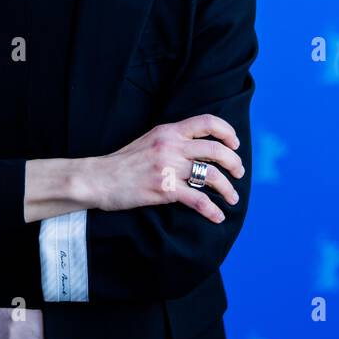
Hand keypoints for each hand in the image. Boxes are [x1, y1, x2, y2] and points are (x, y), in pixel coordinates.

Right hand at [88, 114, 243, 222]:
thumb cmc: (124, 162)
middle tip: (239, 173)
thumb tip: (199, 146)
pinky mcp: (164, 189)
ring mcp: (168, 168)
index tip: (235, 143)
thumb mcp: (150, 140)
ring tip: (232, 198)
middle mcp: (171, 146)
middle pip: (216, 150)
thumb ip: (173, 139)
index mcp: (169, 131)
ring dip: (228, 188)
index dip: (227, 131)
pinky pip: (197, 200)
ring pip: (211, 175)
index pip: (207, 122)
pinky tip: (218, 216)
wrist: (99, 178)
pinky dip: (212, 210)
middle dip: (234, 162)